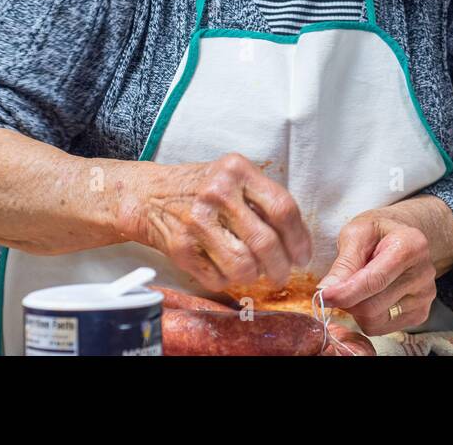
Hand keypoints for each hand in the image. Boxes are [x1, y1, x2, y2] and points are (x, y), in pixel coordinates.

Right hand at [120, 153, 311, 292]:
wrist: (150, 196)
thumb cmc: (201, 188)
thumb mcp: (233, 178)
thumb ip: (262, 200)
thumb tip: (297, 240)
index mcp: (237, 171)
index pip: (282, 208)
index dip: (299, 238)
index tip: (303, 254)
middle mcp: (217, 193)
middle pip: (266, 242)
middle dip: (281, 266)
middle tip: (283, 273)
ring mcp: (197, 222)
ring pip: (244, 266)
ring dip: (255, 276)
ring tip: (254, 271)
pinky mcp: (181, 249)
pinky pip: (218, 278)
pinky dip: (229, 281)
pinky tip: (228, 269)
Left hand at [318, 211, 438, 334]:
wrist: (401, 236)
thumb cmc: (377, 233)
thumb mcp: (356, 234)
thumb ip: (344, 262)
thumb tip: (327, 290)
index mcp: (411, 246)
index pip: (374, 280)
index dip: (345, 292)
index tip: (323, 295)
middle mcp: (424, 273)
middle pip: (372, 306)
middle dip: (347, 301)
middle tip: (338, 286)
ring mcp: (425, 296)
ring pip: (374, 321)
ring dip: (356, 309)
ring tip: (359, 287)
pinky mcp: (421, 313)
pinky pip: (382, 328)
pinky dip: (368, 317)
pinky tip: (372, 296)